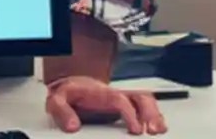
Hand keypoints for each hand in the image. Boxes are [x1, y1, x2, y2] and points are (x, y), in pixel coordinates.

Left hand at [45, 76, 166, 133]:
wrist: (71, 85)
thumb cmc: (68, 93)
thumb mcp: (57, 99)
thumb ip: (62, 111)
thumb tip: (73, 126)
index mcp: (100, 93)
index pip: (120, 100)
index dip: (130, 114)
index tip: (135, 129)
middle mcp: (116, 94)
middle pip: (140, 97)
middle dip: (150, 113)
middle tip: (152, 130)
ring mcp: (123, 99)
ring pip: (146, 101)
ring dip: (155, 115)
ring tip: (158, 131)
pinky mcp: (127, 107)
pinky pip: (146, 107)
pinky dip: (155, 117)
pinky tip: (158, 128)